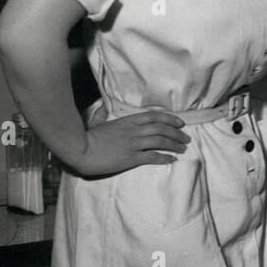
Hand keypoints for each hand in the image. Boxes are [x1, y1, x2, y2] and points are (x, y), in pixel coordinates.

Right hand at [75, 109, 190, 176]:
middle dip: (176, 132)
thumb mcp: (95, 122)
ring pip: (160, 141)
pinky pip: (152, 157)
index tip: (180, 122)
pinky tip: (172, 159)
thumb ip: (100, 114)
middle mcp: (133, 131)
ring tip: (183, 148)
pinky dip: (164, 158)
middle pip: (161, 128)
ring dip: (174, 144)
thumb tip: (101, 107)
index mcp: (127, 121)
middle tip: (186, 137)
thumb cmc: (86, 137)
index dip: (169, 118)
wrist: (80, 150)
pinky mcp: (130, 158)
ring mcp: (133, 144)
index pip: (154, 116)